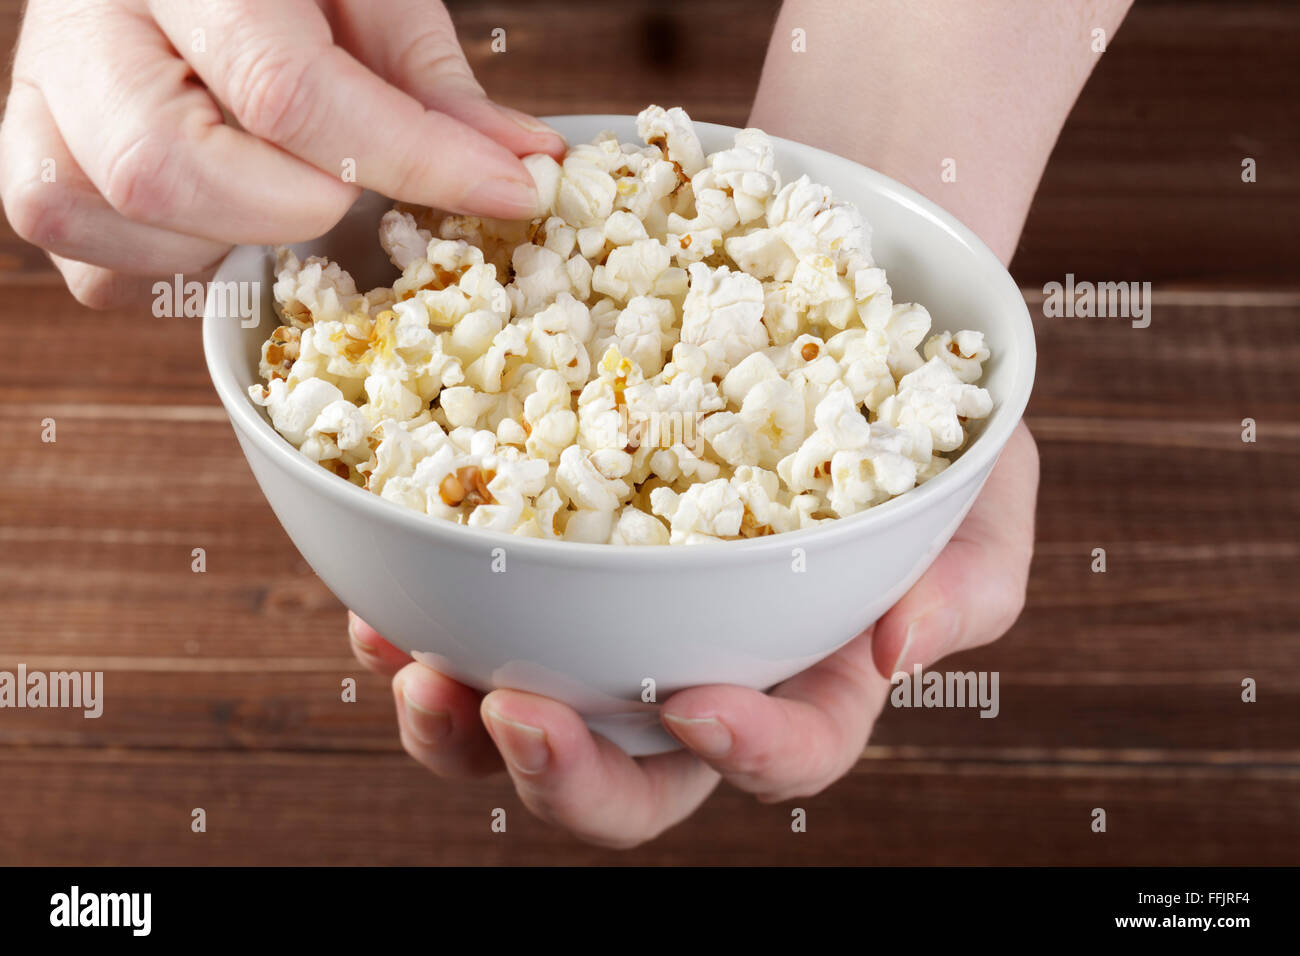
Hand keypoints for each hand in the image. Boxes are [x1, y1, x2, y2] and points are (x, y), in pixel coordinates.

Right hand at [0, 0, 563, 306]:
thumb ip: (432, 87)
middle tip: (351, 195)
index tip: (504, 192)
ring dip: (229, 244)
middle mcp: (83, 30)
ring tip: (285, 199)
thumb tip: (521, 170)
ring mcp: (40, 102)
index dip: (409, 156)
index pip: (286, 85)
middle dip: (294, 211)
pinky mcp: (30, 165)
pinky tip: (230, 231)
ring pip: (106, 221)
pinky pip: (89, 266)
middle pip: (166, 168)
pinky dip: (175, 275)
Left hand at [349, 422, 1038, 847]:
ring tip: (405, 663)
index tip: (691, 698)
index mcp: (809, 674)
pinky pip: (468, 628)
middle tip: (507, 712)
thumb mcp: (975, 481)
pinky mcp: (542, 570)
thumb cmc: (913, 410)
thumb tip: (904, 653)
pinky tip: (381, 602)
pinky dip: (419, 625)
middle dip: (563, 776)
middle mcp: (699, 670)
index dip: (743, 749)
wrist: (818, 318)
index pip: (785, 753)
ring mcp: (611, 629)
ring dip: (457, 724)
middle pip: (629, 782)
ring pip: (526, 723)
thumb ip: (967, 576)